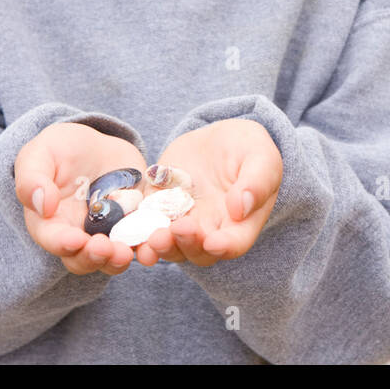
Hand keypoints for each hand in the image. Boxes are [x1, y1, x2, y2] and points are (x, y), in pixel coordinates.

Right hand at [14, 121, 147, 275]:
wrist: (95, 144)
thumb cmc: (59, 149)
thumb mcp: (40, 154)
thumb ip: (32, 179)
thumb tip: (43, 205)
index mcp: (50, 223)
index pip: (53, 239)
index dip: (63, 243)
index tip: (75, 240)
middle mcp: (79, 236)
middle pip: (84, 258)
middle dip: (96, 257)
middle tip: (108, 248)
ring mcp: (109, 233)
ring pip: (114, 257)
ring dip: (122, 258)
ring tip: (132, 251)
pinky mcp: (135, 223)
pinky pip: (144, 239)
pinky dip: (151, 243)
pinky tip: (158, 237)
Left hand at [136, 118, 282, 268]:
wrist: (218, 137)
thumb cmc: (248, 147)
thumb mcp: (260, 157)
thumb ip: (257, 181)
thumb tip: (241, 207)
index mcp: (241, 222)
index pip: (235, 243)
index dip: (225, 247)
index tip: (213, 242)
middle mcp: (211, 229)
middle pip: (199, 251)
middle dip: (187, 245)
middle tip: (178, 229)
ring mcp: (183, 221)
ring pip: (170, 245)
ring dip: (161, 246)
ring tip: (153, 236)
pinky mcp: (159, 208)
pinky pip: (146, 224)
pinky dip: (137, 229)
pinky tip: (128, 227)